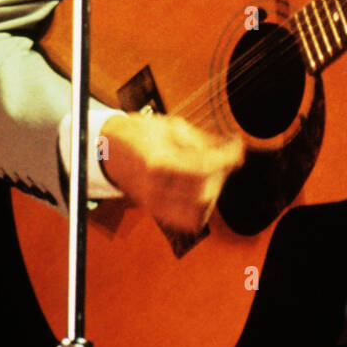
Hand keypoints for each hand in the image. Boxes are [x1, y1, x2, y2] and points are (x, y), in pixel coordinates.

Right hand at [101, 112, 245, 234]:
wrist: (108, 149)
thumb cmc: (138, 133)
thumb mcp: (171, 126)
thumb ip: (202, 140)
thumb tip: (231, 148)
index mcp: (157, 162)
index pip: (204, 167)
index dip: (227, 157)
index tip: (238, 147)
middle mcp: (155, 188)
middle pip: (204, 193)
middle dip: (221, 173)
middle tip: (225, 156)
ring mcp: (154, 204)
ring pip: (199, 211)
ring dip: (214, 191)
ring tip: (213, 172)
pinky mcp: (156, 212)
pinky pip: (188, 221)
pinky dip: (203, 208)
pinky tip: (204, 189)